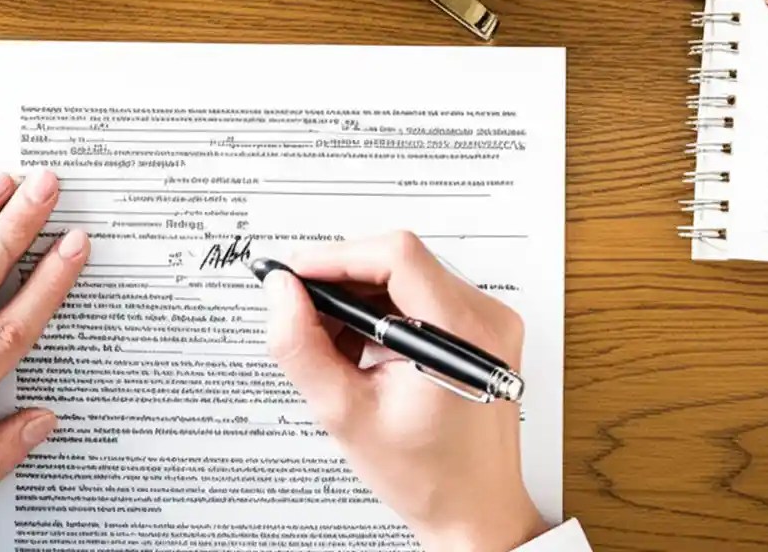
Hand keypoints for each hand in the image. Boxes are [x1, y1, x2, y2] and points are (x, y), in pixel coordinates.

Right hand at [263, 232, 546, 551]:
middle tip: (301, 312)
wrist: (473, 511)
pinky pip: (420, 296)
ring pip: (406, 275)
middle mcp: (485, 318)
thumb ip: (302, 347)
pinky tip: (359, 349)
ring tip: (331, 345)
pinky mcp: (479, 329)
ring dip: (359, 299)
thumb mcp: (345, 414)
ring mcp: (487, 321)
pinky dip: (381, 312)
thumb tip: (281, 292)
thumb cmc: (425, 476)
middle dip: (342, 280)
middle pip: (399, 261)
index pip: (396, 256)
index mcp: (462, 334)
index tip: (295, 274)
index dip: (337, 257)